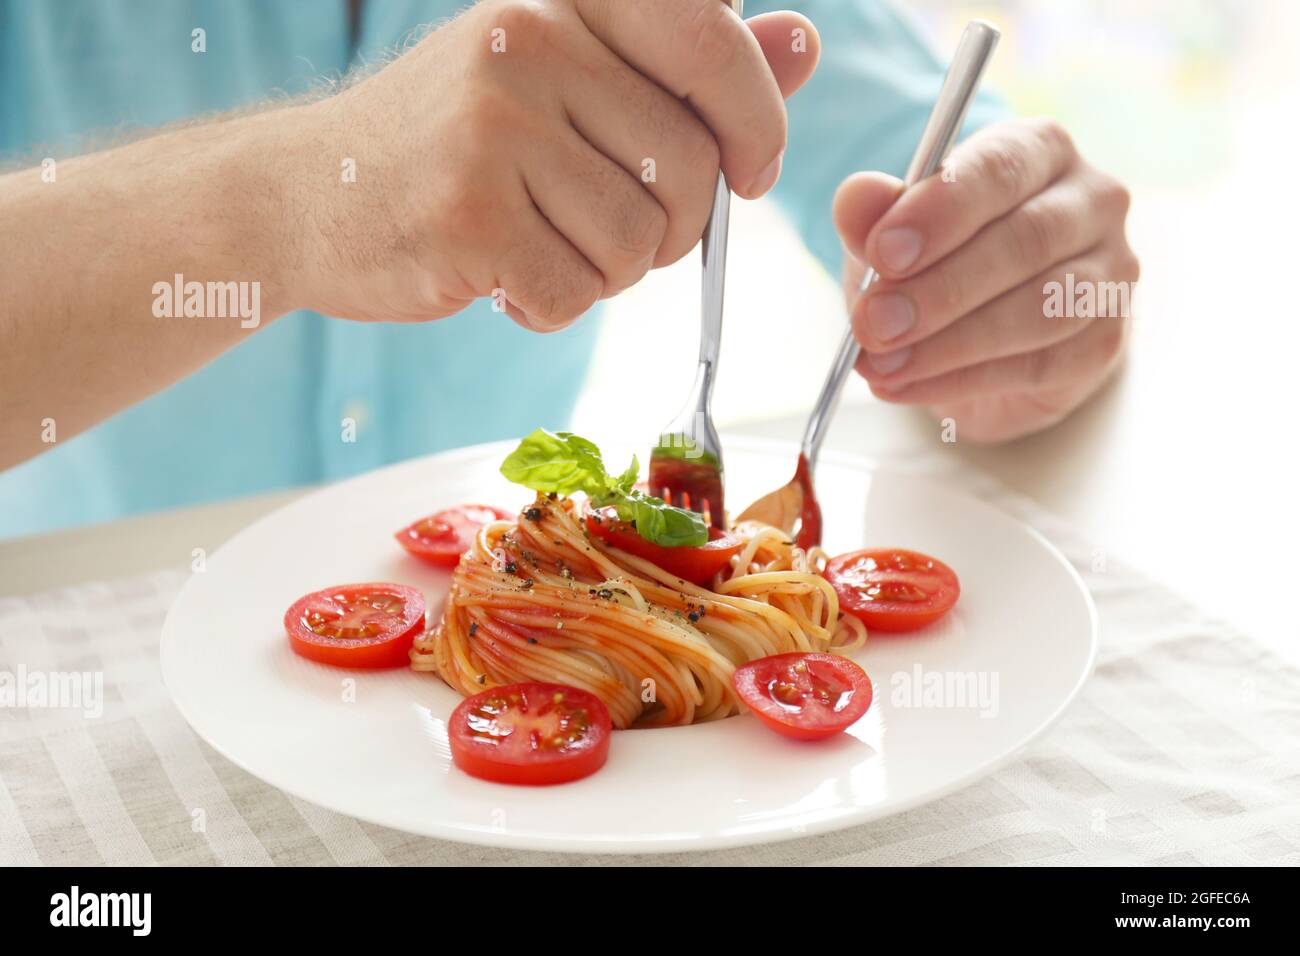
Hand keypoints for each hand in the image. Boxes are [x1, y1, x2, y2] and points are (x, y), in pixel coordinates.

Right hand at [285, 0, 818, 330]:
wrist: (309, 191)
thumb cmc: (458, 139)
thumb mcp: (569, 75)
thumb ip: (687, 63)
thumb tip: (804, 42)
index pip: (713, 43)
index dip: (755, 121)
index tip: (749, 172)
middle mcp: (526, 37)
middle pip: (690, 168)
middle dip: (672, 228)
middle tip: (607, 229)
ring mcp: (491, 124)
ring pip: (640, 242)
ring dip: (609, 273)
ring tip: (542, 246)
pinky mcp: (465, 211)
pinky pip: (576, 292)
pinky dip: (553, 306)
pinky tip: (505, 277)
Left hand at [833, 118, 1138, 442]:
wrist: (986, 338)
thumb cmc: (940, 262)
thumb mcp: (892, 234)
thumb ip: (873, 216)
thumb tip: (856, 199)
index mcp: (1039, 150)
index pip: (999, 167)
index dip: (939, 211)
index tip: (882, 252)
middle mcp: (1091, 200)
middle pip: (1025, 240)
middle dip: (939, 289)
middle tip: (874, 324)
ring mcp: (1110, 271)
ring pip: (1039, 308)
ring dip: (950, 343)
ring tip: (883, 365)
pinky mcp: (1103, 339)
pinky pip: (1038, 363)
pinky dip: (963, 380)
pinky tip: (910, 386)